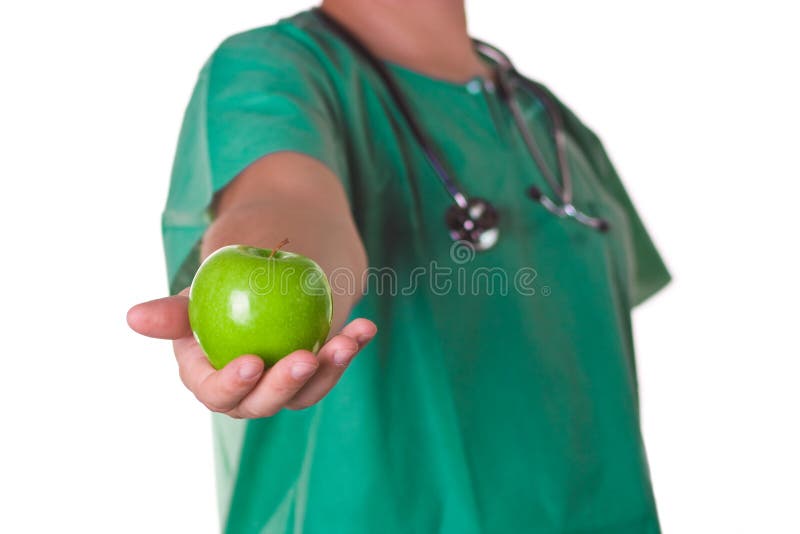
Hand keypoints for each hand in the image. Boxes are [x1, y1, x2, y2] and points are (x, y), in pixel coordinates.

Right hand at [127, 289, 376, 417]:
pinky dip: (351, 347)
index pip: (216, 392)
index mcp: (211, 378)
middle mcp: (248, 391)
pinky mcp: (317, 372)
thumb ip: (172, 312)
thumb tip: (133, 317)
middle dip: (285, 386)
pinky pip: (334, 365)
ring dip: (330, 370)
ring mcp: (286, 385)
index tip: (251, 363)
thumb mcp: (197, 294)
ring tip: (346, 341)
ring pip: (307, 391)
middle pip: (264, 403)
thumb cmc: (221, 288)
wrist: (267, 276)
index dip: (232, 385)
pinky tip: (365, 327)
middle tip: (305, 360)